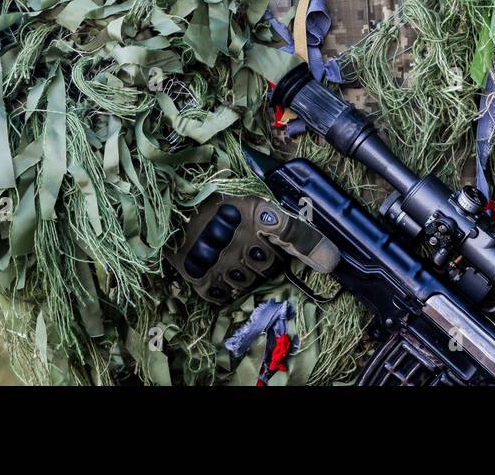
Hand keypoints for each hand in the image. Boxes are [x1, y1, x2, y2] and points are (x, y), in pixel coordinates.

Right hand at [167, 194, 338, 303]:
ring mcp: (222, 260)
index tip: (332, 262)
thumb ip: (286, 226)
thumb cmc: (209, 200)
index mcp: (255, 212)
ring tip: (228, 255)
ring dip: (244, 273)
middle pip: (272, 265)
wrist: (163, 208)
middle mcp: (241, 237)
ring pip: (250, 282)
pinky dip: (224, 285)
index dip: (314, 248)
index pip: (293, 233)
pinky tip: (216, 269)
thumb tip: (326, 256)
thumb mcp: (249, 201)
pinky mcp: (202, 278)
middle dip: (265, 260)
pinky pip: (226, 294)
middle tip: (247, 245)